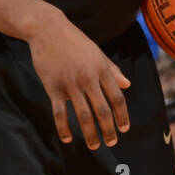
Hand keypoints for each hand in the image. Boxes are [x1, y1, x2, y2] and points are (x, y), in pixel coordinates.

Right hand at [27, 11, 130, 149]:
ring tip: (93, 146)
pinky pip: (60, 112)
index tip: (124, 129)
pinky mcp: (53, 87)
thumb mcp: (97, 53)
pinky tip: (68, 138)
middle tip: (111, 143)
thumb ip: (112, 70)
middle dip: (108, 130)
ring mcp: (70, 83)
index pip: (117, 98)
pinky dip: (64, 128)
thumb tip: (127, 85)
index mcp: (102, 69)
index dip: (122, 116)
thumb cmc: (74, 41)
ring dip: (90, 134)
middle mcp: (88, 78)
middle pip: (102, 110)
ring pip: (83, 115)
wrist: (47, 29)